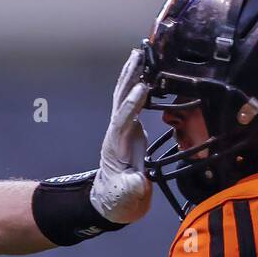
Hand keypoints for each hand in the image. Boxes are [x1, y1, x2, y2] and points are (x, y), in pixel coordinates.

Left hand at [90, 48, 151, 224]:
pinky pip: (132, 103)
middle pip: (121, 100)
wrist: (113, 203)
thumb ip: (131, 190)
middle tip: (139, 55)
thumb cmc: (120, 201)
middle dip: (129, 78)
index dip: (133, 105)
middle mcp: (118, 133)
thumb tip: (137, 183)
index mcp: (117, 147)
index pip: (124, 120)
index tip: (143, 87)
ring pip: (124, 97)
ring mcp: (123, 129)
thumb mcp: (126, 199)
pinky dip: (137, 86)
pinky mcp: (130, 129)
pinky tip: (144, 72)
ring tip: (140, 53)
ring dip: (131, 76)